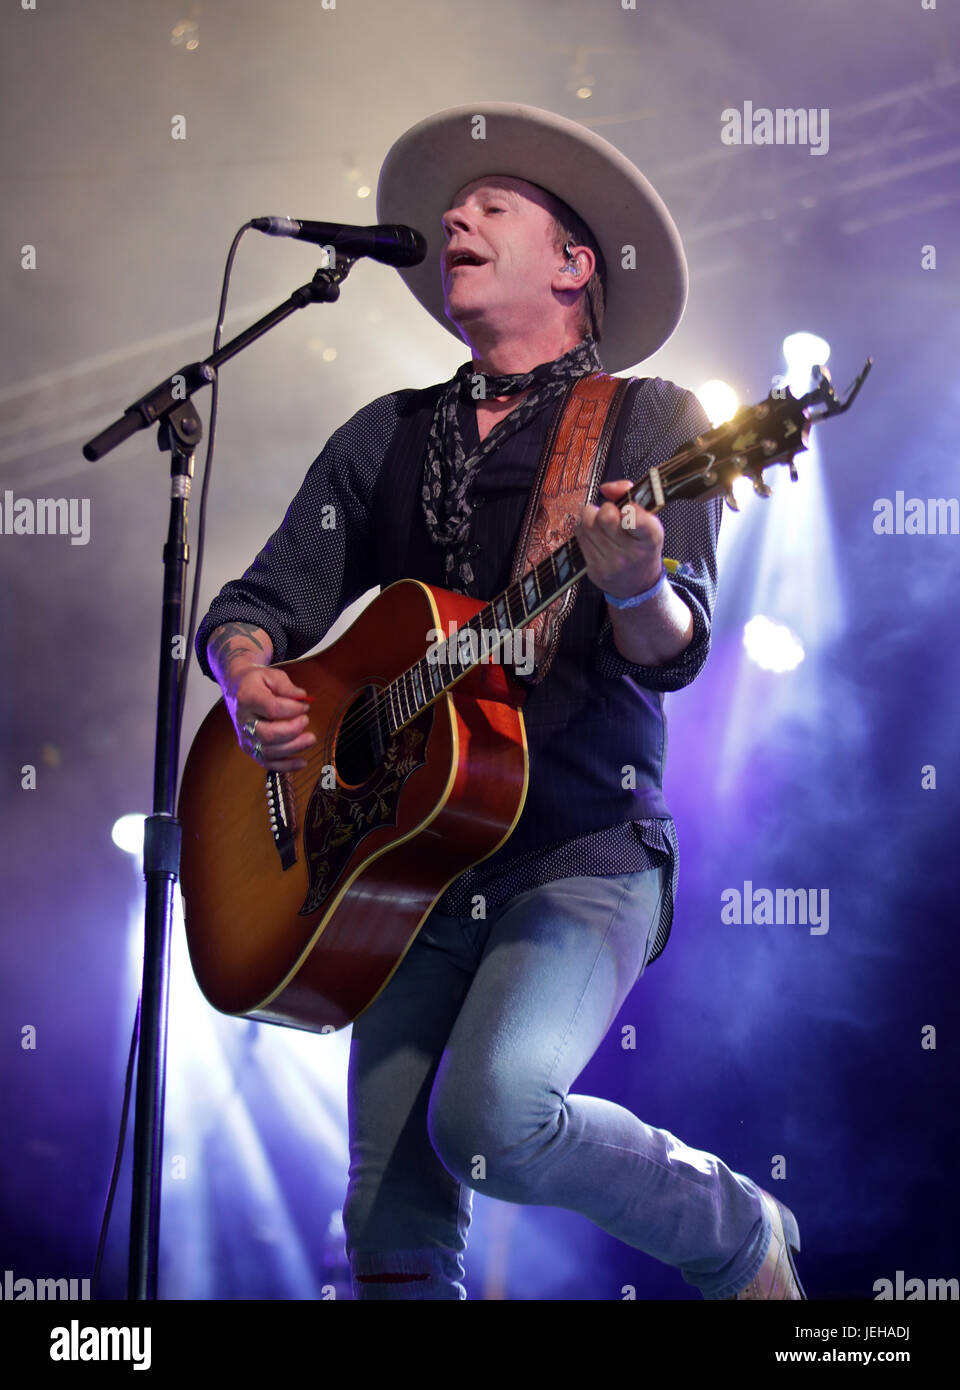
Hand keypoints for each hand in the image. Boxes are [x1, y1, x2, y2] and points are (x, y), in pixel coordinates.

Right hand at [224, 665, 316, 771]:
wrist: (237, 689)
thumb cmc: (256, 682)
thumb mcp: (271, 675)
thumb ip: (287, 687)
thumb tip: (302, 697)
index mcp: (247, 698)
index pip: (272, 708)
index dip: (293, 709)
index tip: (305, 705)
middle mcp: (243, 721)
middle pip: (268, 734)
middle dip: (292, 731)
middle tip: (306, 721)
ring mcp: (246, 737)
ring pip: (269, 752)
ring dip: (293, 748)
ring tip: (310, 739)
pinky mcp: (251, 749)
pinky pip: (268, 763)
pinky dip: (286, 766)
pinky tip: (302, 762)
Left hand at [577, 480, 663, 599]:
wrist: (637, 585)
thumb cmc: (642, 546)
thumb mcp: (648, 521)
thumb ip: (631, 495)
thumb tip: (606, 487)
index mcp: (650, 538)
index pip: (638, 521)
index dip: (629, 509)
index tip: (628, 507)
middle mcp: (632, 553)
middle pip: (605, 517)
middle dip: (605, 508)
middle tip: (610, 512)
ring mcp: (612, 564)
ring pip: (588, 524)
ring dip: (592, 516)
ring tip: (601, 522)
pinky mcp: (594, 569)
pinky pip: (580, 536)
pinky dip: (585, 529)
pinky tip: (595, 533)